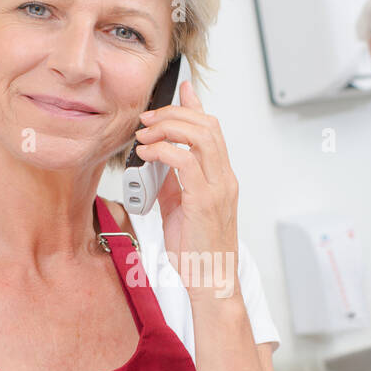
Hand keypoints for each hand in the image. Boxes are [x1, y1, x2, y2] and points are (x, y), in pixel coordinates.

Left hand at [133, 81, 239, 299]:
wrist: (211, 281)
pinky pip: (186, 162)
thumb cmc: (198, 252)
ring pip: (201, 137)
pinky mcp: (206, 201)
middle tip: (147, 119)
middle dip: (174, 114)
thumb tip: (157, 164)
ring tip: (145, 134)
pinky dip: (164, 151)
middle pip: (208, 125)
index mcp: (222, 178)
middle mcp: (225, 178)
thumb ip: (173, 183)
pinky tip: (147, 154)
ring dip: (168, 128)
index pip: (214, 130)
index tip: (181, 89)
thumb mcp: (180, 209)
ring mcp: (219, 188)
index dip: (197, 105)